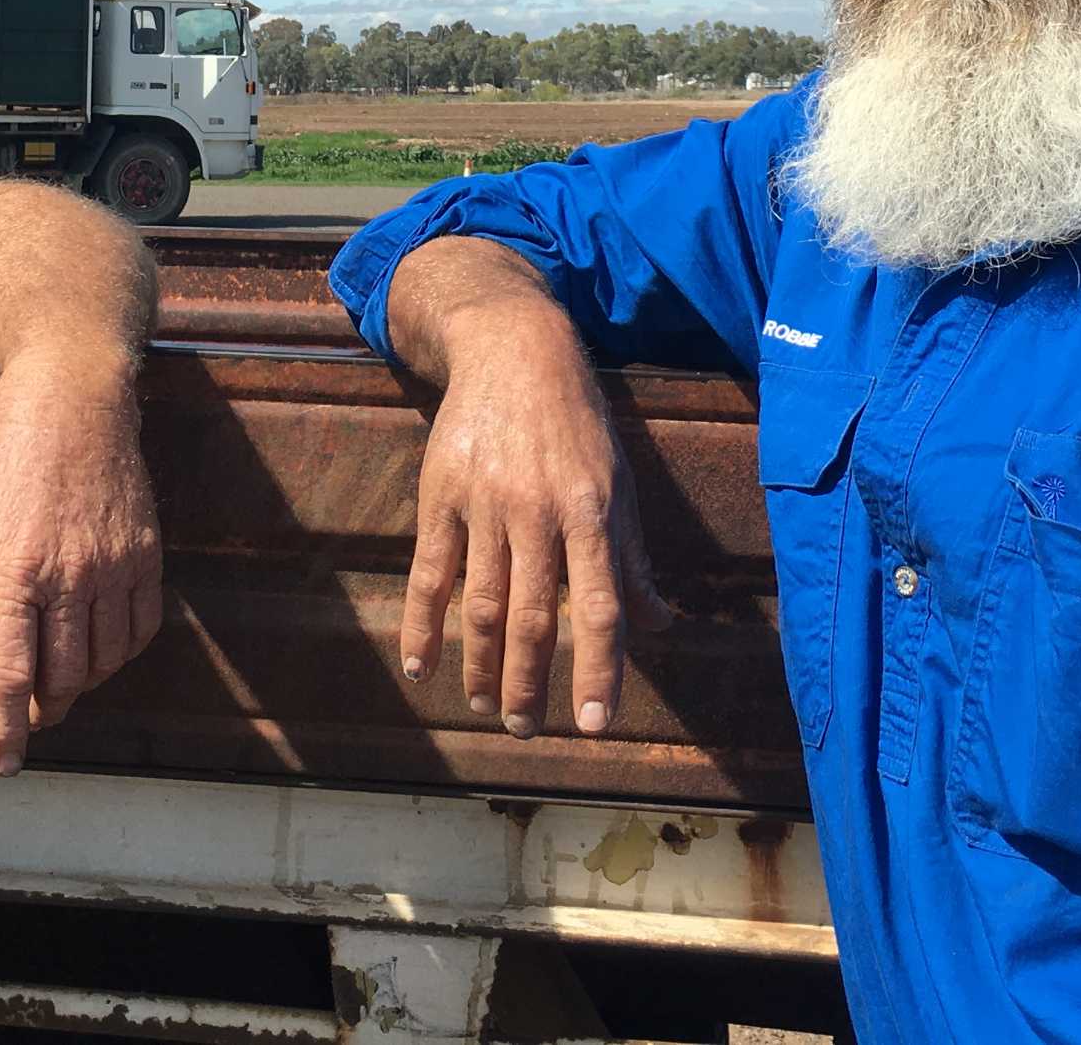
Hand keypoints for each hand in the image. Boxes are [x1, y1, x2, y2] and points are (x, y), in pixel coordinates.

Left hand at [0, 361, 163, 773]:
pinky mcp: (147, 554)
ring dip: (81, 683)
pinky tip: (100, 646)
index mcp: (12, 571)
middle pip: (62, 678)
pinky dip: (120, 652)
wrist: (73, 400)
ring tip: (61, 680)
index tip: (3, 763)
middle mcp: (68, 576)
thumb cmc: (6, 461)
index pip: (10, 674)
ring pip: (104, 660)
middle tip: (29, 711)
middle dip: (43, 708)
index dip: (4, 727)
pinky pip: (140, 628)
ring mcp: (114, 566)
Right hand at [400, 307, 671, 736]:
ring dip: (481, 666)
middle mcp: (538, 512)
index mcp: (591, 512)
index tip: (592, 724)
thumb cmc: (576, 421)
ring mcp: (484, 504)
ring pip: (481, 605)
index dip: (598, 671)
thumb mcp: (619, 481)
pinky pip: (429, 573)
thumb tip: (658, 624)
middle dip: (529, 685)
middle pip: (532, 618)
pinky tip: (421, 665)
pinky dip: (422, 625)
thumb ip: (632, 558)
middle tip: (525, 730)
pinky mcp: (440, 494)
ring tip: (485, 705)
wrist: (514, 349)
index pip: (599, 609)